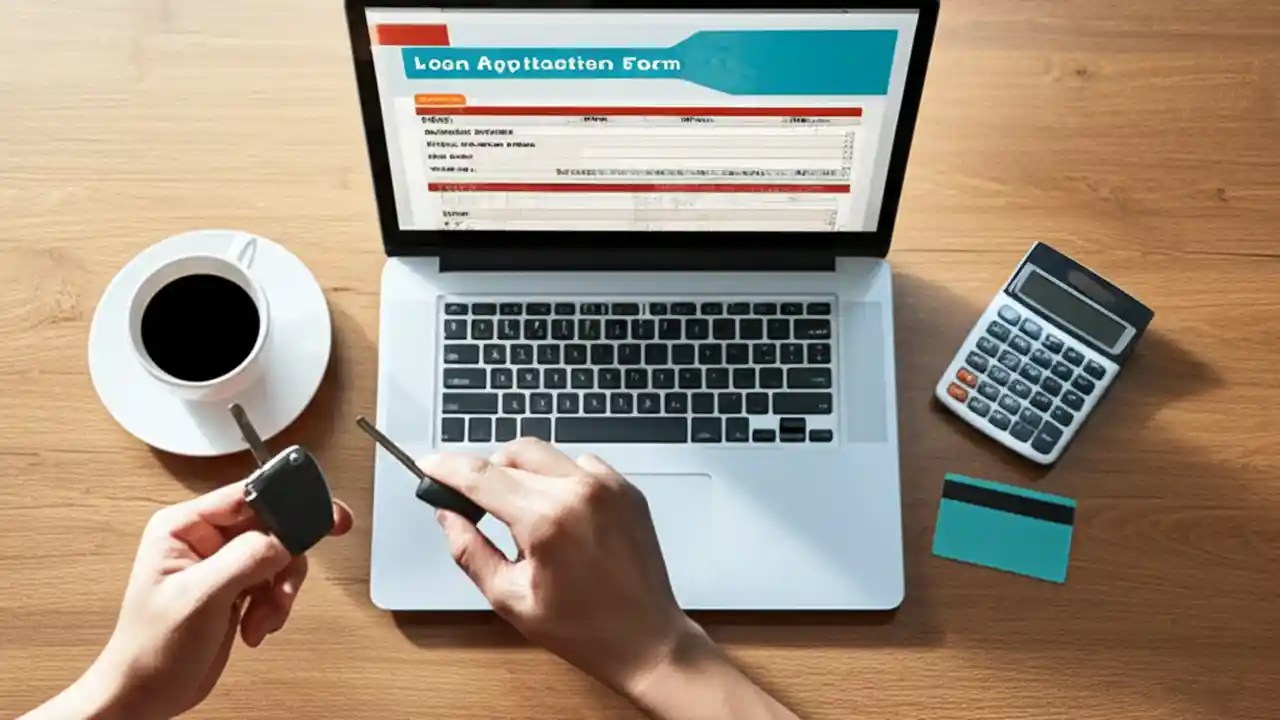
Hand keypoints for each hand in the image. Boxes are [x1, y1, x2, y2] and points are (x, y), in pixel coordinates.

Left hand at [23, 481, 352, 719]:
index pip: (247, 496)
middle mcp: (205, 539)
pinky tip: (255, 627)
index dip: (288, 502)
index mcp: (184, 527)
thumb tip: (284, 538)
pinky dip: (275, 607)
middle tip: (289, 585)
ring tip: (263, 617)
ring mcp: (223, 564)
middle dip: (284, 561)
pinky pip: (276, 582)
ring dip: (280, 591)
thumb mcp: (198, 597)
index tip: (322, 514)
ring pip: (280, 556)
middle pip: (272, 526)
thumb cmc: (150, 648)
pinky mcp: (237, 588)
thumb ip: (245, 559)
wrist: (147, 695)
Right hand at [421, 439, 697, 695]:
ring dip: (523, 473)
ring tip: (524, 518)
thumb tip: (448, 516)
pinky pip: (579, 466)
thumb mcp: (510, 598)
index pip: (481, 476)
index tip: (428, 465)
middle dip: (486, 471)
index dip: (446, 467)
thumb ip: (471, 551)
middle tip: (475, 502)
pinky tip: (558, 514)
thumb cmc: (582, 629)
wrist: (646, 638)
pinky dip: (558, 479)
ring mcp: (608, 486)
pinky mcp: (627, 489)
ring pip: (546, 455)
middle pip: (512, 453)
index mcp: (546, 520)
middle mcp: (579, 491)